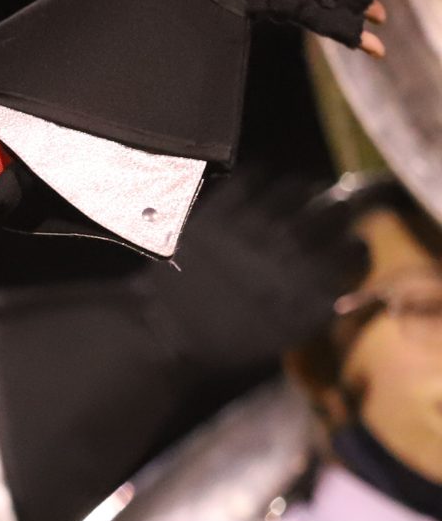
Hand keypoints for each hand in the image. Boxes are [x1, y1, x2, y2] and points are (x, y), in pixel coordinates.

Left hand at [144, 167, 369, 371]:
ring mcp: (253, 226)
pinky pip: (251, 178)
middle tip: (330, 210)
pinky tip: (258, 186)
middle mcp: (289, 248)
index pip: (356, 249)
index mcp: (310, 282)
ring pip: (296, 188)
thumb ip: (319, 306)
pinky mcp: (217, 212)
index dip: (356, 245)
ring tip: (298, 194)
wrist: (164, 332)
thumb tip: (344, 285)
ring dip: (301, 191)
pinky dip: (259, 178)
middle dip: (339, 209)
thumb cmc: (225, 342)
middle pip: (336, 210)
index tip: (349, 244)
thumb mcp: (285, 335)